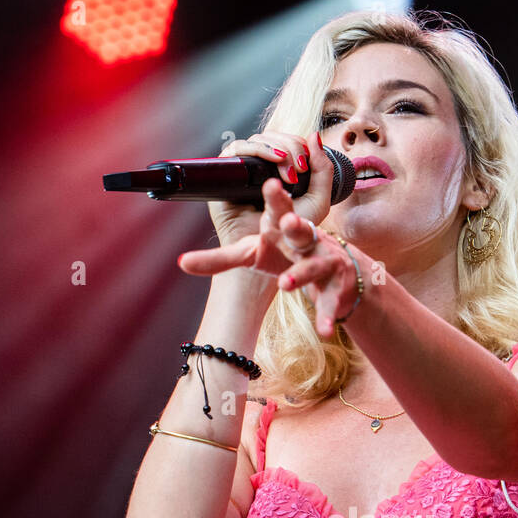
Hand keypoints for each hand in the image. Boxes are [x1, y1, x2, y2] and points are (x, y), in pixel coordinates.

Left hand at [179, 178, 365, 337]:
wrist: (330, 273)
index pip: (278, 208)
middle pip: (301, 229)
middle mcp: (305, 240)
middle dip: (296, 224)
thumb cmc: (283, 255)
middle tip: (288, 221)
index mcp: (283, 227)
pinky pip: (331, 303)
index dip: (275, 197)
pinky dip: (327, 317)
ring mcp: (323, 261)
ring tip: (285, 283)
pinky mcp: (336, 287)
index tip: (270, 184)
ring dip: (301, 274)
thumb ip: (217, 260)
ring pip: (313, 267)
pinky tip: (324, 332)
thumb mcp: (250, 256)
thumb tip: (181, 263)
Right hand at [204, 128, 332, 246]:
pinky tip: (273, 160)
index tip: (306, 165)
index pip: (288, 142)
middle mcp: (261, 167)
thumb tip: (314, 135)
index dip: (298, 145)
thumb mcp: (318, 200)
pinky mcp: (226, 175)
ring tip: (288, 168)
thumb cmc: (292, 232)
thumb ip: (323, 170)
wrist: (270, 254)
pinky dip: (255, 149)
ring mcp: (243, 170)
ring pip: (256, 140)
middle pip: (273, 138)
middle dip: (290, 147)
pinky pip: (235, 150)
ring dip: (275, 147)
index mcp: (281, 169)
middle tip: (299, 168)